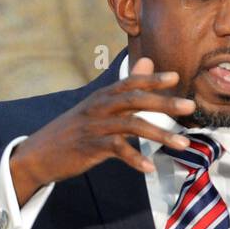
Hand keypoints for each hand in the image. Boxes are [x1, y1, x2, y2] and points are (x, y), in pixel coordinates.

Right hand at [9, 56, 195, 204]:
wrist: (39, 154)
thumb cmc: (75, 129)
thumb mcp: (99, 106)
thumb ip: (127, 87)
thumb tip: (149, 61)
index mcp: (103, 96)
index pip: (130, 83)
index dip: (152, 79)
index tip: (175, 78)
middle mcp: (99, 107)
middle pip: (135, 100)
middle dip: (164, 103)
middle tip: (190, 107)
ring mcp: (94, 126)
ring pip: (131, 126)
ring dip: (160, 135)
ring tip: (182, 145)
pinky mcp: (90, 147)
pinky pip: (117, 150)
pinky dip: (135, 158)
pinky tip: (150, 167)